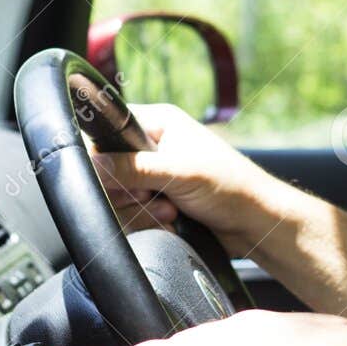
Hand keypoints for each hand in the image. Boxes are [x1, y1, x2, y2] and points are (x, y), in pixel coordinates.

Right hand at [89, 103, 268, 255]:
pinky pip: (131, 215)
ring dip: (141, 212)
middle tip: (152, 196)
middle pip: (107, 170)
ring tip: (170, 211)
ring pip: (118, 197)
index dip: (105, 157)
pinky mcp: (156, 200)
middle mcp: (153, 146)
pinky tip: (171, 221)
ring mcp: (154, 175)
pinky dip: (148, 223)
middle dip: (128, 193)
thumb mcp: (178, 173)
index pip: (108, 131)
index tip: (118, 177)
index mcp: (159, 122)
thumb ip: (133, 168)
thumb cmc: (231, 186)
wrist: (254, 223)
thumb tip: (92, 164)